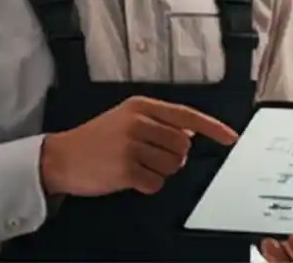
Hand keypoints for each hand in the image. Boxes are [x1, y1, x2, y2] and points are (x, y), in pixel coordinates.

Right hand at [39, 95, 237, 196]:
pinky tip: (128, 177)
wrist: (62, 157)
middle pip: (182, 147)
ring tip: (135, 165)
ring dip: (158, 172)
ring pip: (172, 167)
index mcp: (140, 106)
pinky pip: (156, 184)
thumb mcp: (126, 119)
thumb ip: (158, 122)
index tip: (231, 138)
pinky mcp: (125, 170)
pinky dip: (147, 185)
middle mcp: (138, 123)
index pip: (186, 116)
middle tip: (149, 156)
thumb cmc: (96, 139)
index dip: (213, 128)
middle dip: (172, 157)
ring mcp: (131, 146)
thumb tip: (189, 133)